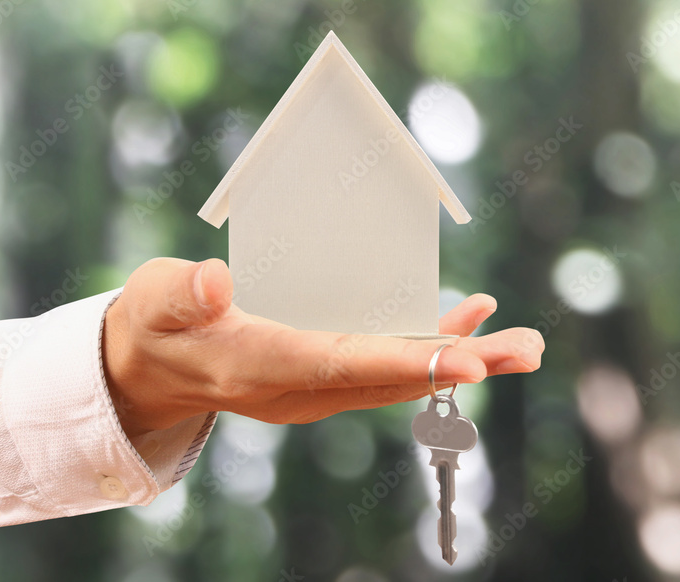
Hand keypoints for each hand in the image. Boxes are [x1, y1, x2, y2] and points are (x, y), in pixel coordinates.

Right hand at [102, 258, 543, 437]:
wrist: (153, 372)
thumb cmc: (155, 329)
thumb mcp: (154, 303)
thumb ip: (182, 293)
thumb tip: (214, 278)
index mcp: (264, 366)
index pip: (346, 366)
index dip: (409, 362)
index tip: (469, 361)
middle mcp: (303, 387)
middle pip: (392, 376)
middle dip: (461, 364)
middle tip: (525, 351)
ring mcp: (319, 385)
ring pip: (400, 374)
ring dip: (462, 358)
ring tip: (523, 345)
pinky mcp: (327, 373)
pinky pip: (389, 362)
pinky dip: (431, 341)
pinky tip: (469, 319)